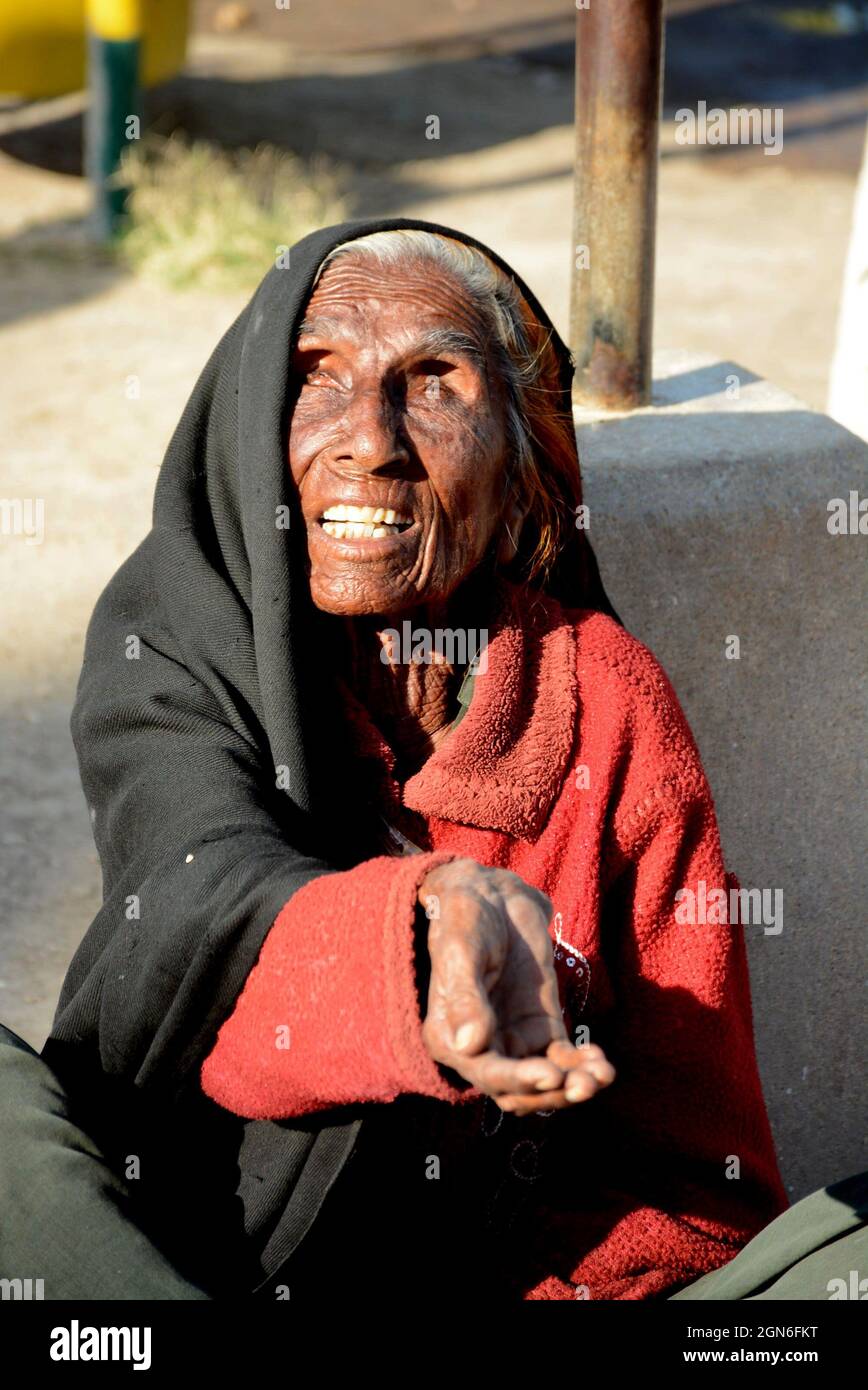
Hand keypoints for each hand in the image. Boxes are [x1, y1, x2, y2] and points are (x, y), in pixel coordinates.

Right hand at [418, 859, 614, 1114]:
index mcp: (448, 1037)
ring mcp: (513, 1038)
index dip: (517, 1080)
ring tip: (601, 1078)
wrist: (491, 895)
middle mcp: (480, 1047)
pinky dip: (582, 1066)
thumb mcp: (461, 950)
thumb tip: (470, 1045)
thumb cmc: (465, 918)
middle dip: (550, 1093)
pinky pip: (562, 1057)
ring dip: (572, 1086)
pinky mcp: (540, 1025)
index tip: (550, 1074)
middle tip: (582, 1086)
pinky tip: (603, 1065)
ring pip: (543, 1080)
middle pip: (517, 1089)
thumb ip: (465, 996)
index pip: (485, 1072)